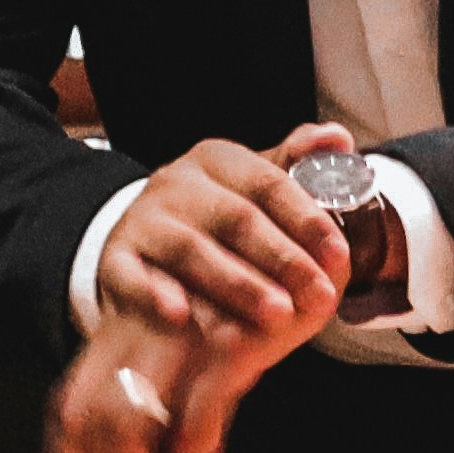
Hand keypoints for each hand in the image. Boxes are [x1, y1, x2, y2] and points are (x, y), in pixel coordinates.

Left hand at [39, 232, 333, 452]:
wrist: (299, 238)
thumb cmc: (241, 303)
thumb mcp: (189, 345)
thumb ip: (165, 397)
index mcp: (122, 334)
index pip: (70, 407)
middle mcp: (141, 333)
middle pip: (91, 420)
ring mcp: (183, 335)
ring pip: (134, 419)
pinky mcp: (231, 339)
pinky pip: (202, 406)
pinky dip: (197, 452)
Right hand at [96, 126, 365, 356]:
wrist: (145, 249)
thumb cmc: (216, 222)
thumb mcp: (254, 188)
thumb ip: (296, 166)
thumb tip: (337, 138)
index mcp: (217, 160)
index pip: (268, 182)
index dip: (306, 218)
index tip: (338, 255)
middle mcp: (176, 182)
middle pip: (234, 217)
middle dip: (282, 258)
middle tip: (319, 294)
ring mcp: (143, 219)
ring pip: (189, 248)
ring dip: (236, 282)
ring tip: (276, 313)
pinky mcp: (115, 258)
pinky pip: (132, 275)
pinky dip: (154, 294)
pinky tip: (180, 314)